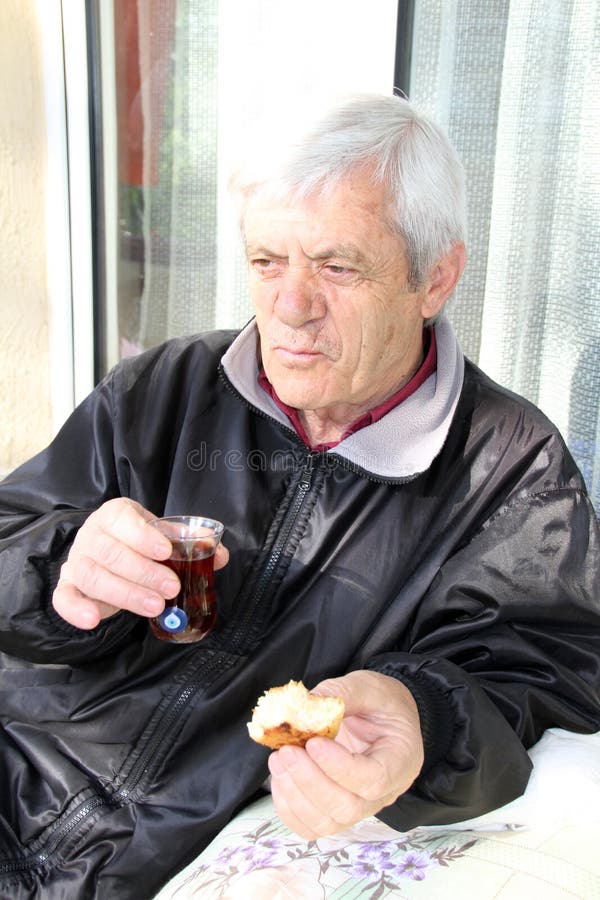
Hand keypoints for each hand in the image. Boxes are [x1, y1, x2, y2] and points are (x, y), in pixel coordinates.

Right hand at [52, 498, 228, 629]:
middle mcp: (91, 534)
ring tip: (155, 606)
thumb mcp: (163, 536)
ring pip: (93, 577)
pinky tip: (93, 620)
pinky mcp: (68, 586)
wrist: (105, 549)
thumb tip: (220, 556)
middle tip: (172, 587)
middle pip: (110, 553)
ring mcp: (76, 561)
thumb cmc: (138, 541)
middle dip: (144, 572)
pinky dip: (76, 610)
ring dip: (126, 594)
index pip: (123, 520)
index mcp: (115, 514)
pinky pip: (64, 597)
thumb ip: (190, 543)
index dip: (143, 536)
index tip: (165, 551)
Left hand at [267, 670, 423, 838]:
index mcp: (400, 760)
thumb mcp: (368, 687)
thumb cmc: (381, 702)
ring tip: (279, 759)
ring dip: (295, 795)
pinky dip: (289, 807)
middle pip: (348, 808)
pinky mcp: (336, 811)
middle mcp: (384, 793)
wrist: (382, 716)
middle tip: (287, 752)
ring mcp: (360, 806)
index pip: (373, 779)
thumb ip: (342, 694)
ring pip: (327, 822)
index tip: (313, 744)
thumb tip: (305, 704)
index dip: (339, 767)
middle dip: (310, 782)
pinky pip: (312, 826)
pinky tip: (280, 778)